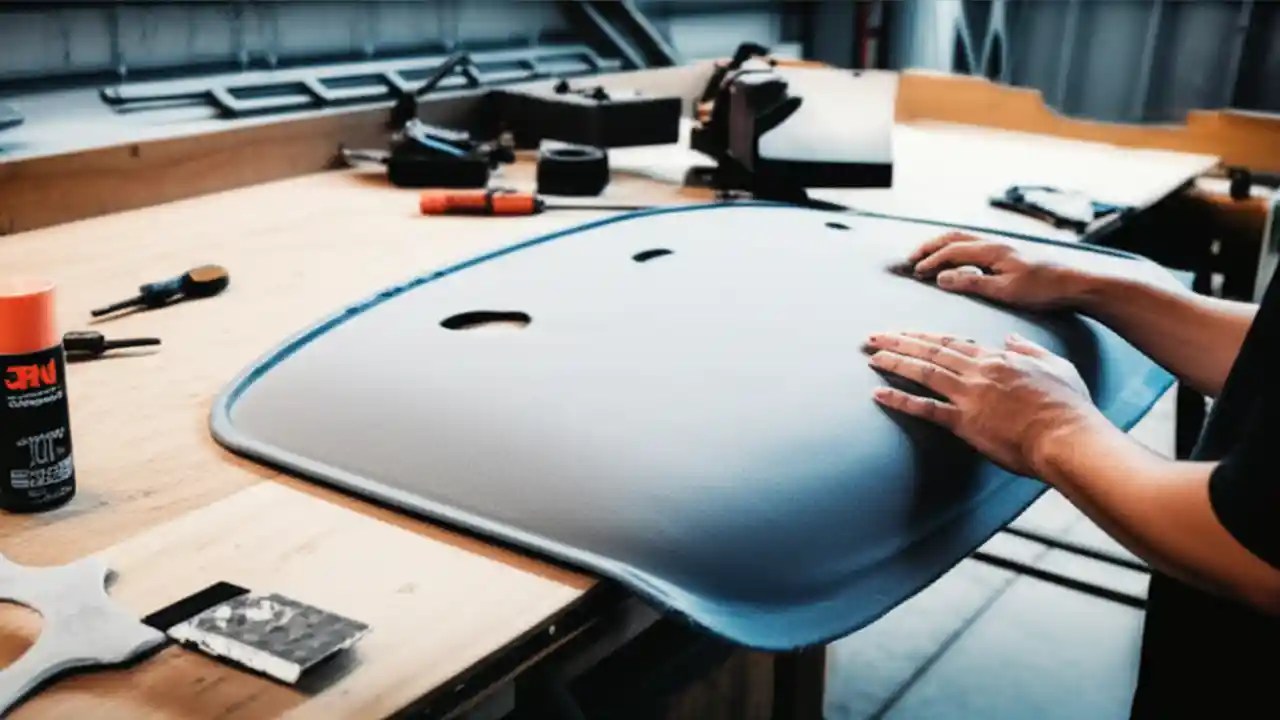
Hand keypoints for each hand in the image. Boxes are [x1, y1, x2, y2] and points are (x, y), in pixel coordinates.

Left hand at [865, 331, 1104, 477]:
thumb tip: (1012, 338)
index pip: (955, 343)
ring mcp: (970, 395)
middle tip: (875, 336)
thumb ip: (1030, 350)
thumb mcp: (1057, 366)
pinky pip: (925, 407)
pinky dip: (900, 399)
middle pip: (932, 351)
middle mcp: (979, 371)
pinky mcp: (965, 421)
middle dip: (900, 341)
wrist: (1068, 436)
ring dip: (895, 361)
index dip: (927, 338)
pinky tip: (879, 393)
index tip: (907, 333)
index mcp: (999, 359)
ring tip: (871, 354)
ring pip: (924, 371)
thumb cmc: (1068, 406)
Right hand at [908, 232, 1087, 310]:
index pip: (952, 251)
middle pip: (954, 237)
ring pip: (964, 238)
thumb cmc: (1043, 289)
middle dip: (930, 246)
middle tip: (911, 259)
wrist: (1076, 284)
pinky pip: (974, 244)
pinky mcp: (1008, 253)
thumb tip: (942, 277)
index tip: (914, 272)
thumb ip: (972, 282)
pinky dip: (956, 248)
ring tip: (926, 256)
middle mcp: (995, 243)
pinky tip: (955, 259)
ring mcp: (1002, 246)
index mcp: (992, 250)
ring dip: (942, 245)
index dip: (930, 261)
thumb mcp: (1005, 291)